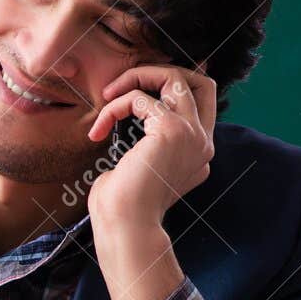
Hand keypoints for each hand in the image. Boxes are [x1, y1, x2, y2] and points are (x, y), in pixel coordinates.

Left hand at [85, 66, 215, 230]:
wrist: (124, 227)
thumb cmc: (121, 205)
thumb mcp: (139, 167)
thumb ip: (147, 143)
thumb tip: (135, 118)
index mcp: (198, 151)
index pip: (198, 102)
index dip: (165, 89)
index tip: (128, 97)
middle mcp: (203, 142)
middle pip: (198, 81)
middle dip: (160, 73)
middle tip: (122, 87)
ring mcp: (193, 135)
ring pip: (174, 78)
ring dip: (136, 78)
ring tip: (107, 96)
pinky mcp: (173, 131)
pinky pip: (141, 98)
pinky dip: (115, 107)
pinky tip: (98, 130)